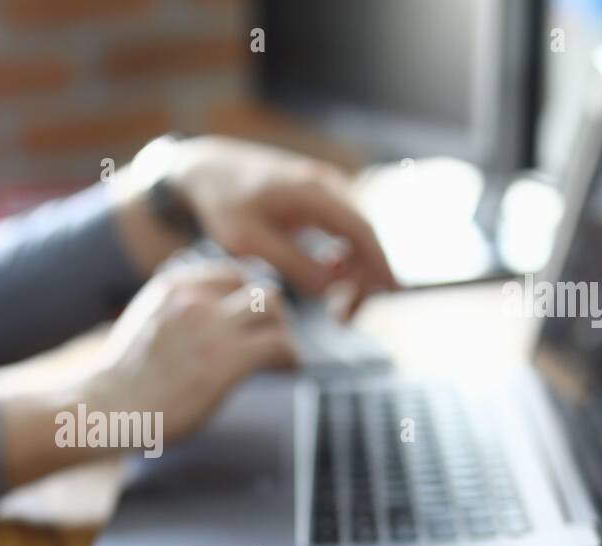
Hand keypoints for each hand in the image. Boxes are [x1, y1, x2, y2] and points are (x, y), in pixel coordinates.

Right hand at [0, 261, 296, 485]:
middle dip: (271, 312)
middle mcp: (194, 298)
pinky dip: (290, 357)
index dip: (246, 296)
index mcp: (172, 286)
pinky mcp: (228, 359)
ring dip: (283, 330)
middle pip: (255, 285)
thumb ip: (176, 312)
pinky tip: (286, 371)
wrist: (107, 408)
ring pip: (272, 306)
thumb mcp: (145, 324)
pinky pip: (279, 343)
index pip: (229, 273)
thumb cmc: (123, 380)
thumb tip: (205, 319)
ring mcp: (211, 326)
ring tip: (281, 356)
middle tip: (272, 337)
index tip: (251, 320)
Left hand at [117, 136, 398, 314]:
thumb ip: (290, 263)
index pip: (361, 230)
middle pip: (365, 237)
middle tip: (342, 319)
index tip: (390, 294)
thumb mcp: (249, 240)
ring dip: (354, 273)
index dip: (380, 263)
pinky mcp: (323, 203)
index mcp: (312, 190)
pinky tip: (327, 278)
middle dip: (362, 280)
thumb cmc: (225, 204)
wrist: (211, 171)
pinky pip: (346, 234)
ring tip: (335, 308)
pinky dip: (344, 260)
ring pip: (358, 238)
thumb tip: (329, 289)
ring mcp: (329, 192)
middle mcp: (329, 186)